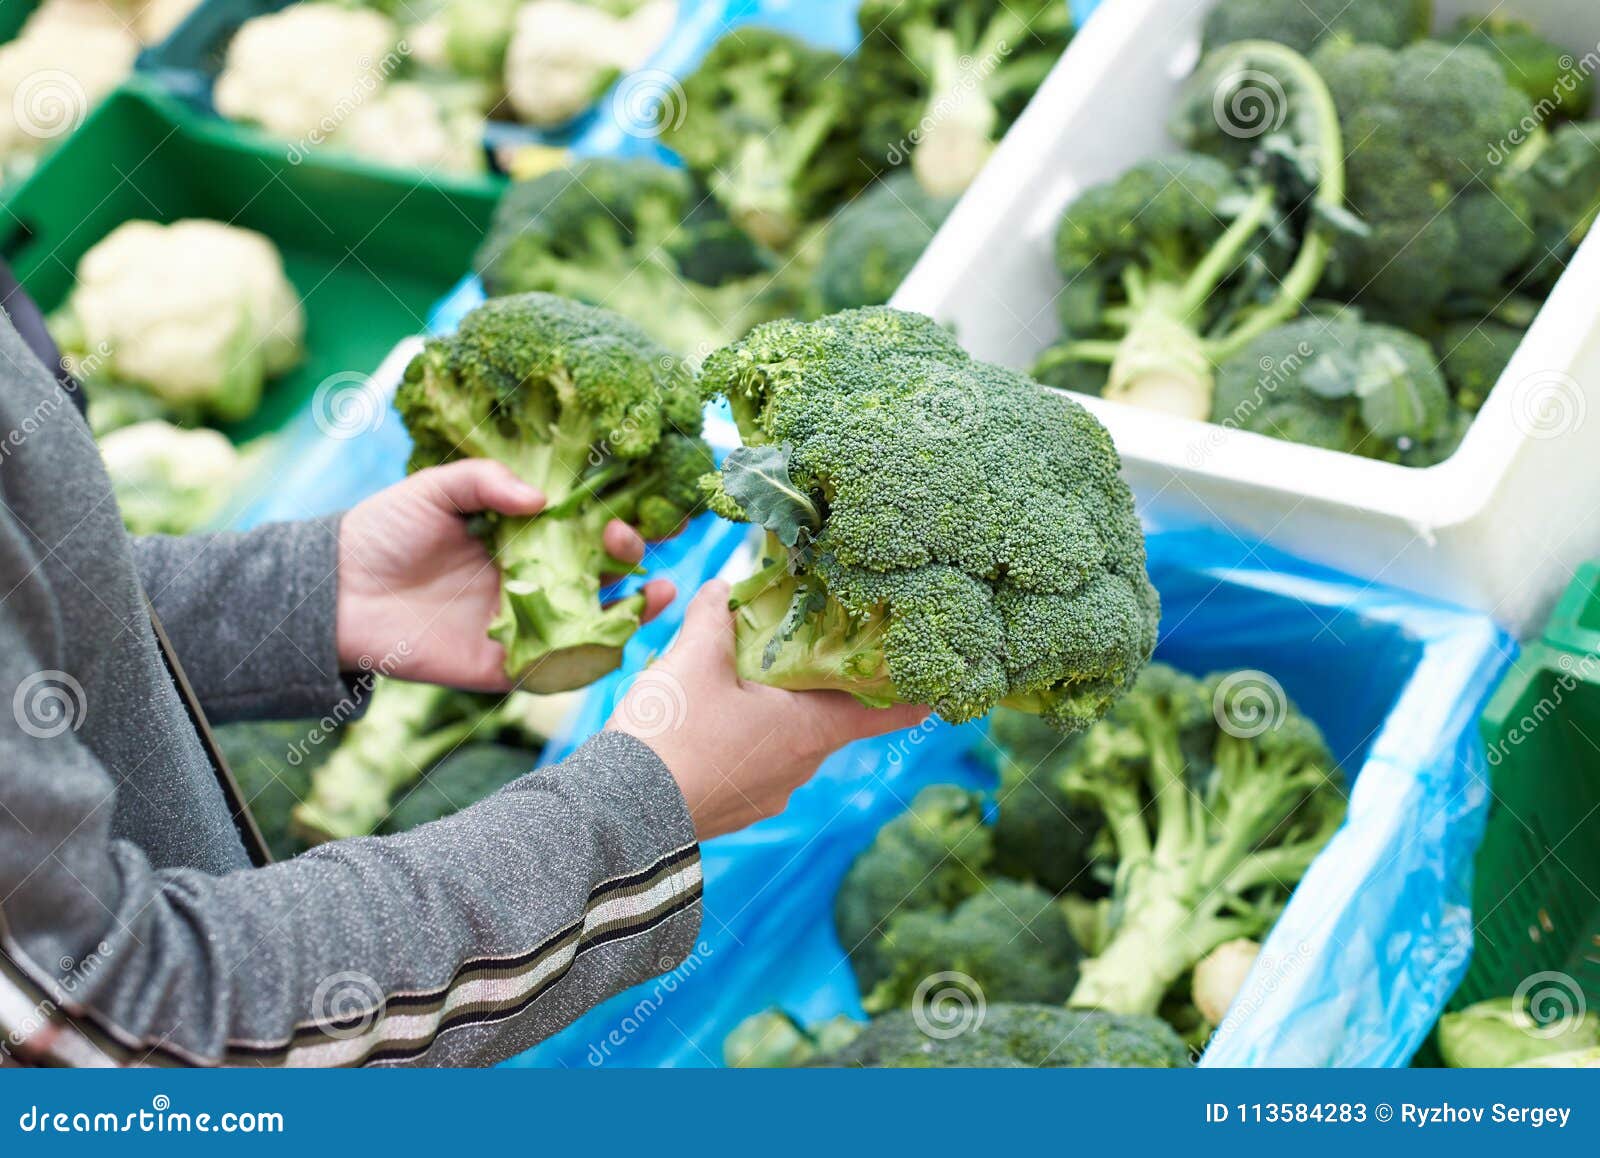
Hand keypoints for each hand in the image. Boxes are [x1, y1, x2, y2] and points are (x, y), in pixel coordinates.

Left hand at [336, 460, 675, 690]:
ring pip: (590, 626)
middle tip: (633, 548)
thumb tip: (543, 499)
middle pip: (598, 579)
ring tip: (660, 596)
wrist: (335, 590)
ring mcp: (521, 627)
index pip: (582, 534)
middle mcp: (530, 585)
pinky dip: (590, 660)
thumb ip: (486, 482)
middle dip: (630, 564)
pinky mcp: (503, 667)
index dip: (612, 527)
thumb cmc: (383, 532)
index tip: (629, 517)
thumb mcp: (435, 489)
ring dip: (631, 615)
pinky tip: (615, 640)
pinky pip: (556, 670)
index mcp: (520, 542)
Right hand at [608, 581, 929, 840]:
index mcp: (809, 730)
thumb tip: (725, 587)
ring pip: (786, 745)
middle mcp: (799, 768)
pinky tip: (710, 722)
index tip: (936, 692)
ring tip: (746, 683)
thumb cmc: (673, 732)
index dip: (908, 699)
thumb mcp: (694, 658)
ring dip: (775, 716)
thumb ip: (715, 617)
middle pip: (828, 722)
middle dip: (820, 690)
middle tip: (814, 656)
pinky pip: (752, 767)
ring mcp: (766, 795)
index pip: (880, 714)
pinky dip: (744, 742)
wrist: (619, 812)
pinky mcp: (733, 811)